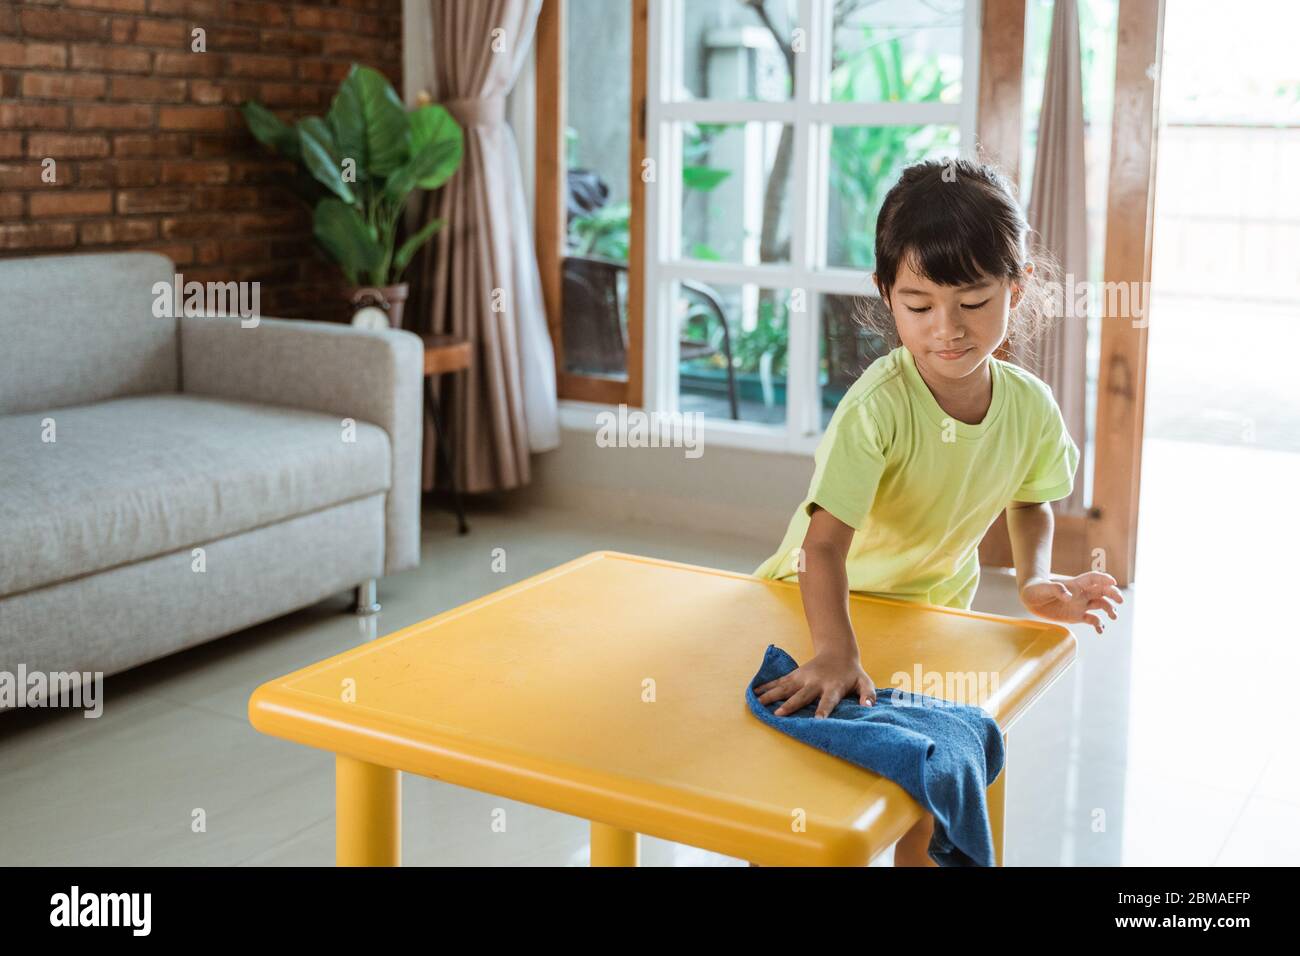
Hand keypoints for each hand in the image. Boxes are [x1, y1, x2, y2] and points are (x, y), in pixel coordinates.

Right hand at [754, 651, 876, 717]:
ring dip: (772, 696)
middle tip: (779, 715)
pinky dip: (767, 687)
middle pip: (802, 696)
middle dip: (790, 705)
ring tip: (759, 704)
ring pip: (786, 687)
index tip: (817, 721)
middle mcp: (815, 683)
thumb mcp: (865, 682)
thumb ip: (868, 694)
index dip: (823, 711)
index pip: (828, 701)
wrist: (838, 652)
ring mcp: (803, 678)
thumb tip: (868, 707)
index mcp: (833, 687)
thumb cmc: (852, 674)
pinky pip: (780, 682)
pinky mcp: (795, 675)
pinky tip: (755, 693)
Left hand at [1020, 572, 1122, 633]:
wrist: (1030, 599)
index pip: (1093, 579)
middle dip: (1113, 594)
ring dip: (1110, 609)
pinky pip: (1092, 620)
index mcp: (1075, 584)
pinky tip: (1100, 630)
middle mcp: (1081, 594)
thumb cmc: (1037, 589)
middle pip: (1102, 591)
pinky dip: (1099, 625)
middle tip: (1120, 601)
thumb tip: (1070, 597)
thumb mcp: (1044, 588)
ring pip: (1101, 605)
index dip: (1104, 579)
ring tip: (1113, 616)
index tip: (1113, 582)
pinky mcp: (1077, 616)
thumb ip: (1057, 590)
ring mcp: (1080, 605)